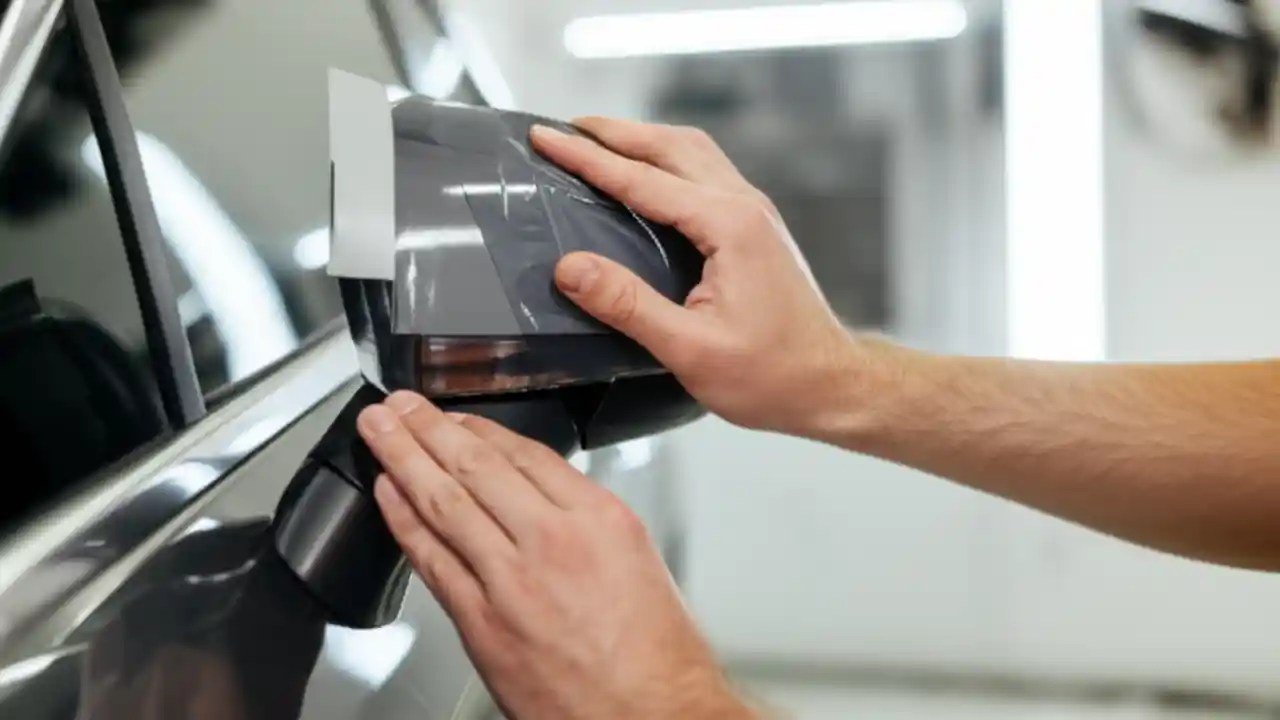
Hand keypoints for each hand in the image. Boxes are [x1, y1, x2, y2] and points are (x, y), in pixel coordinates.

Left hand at [357, 391, 752, 719]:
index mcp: (599, 518)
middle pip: (476, 466)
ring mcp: (511, 582)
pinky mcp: (481, 624)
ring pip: (444, 503)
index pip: (526, 453)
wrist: (651, 717)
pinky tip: (387, 495)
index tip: (458, 415)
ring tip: (380, 430)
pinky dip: (403, 521)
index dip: (480, 426)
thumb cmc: (655, 655)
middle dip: (428, 427)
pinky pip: (431, 559)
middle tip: (400, 404)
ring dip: (403, 458)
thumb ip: (584, 521)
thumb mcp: (638, 559)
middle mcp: (553, 542)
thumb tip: (541, 499)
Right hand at [532, 118, 855, 436]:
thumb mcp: (689, 348)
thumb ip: (627, 305)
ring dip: (642, 140)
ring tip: (598, 141)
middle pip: (670, 145)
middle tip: (564, 128)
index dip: (587, 158)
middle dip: (613, 132)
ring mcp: (754, 213)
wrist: (829, 384)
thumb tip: (570, 269)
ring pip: (692, 152)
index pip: (641, 179)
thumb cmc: (770, 374)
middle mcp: (744, 206)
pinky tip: (647, 177)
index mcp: (728, 225)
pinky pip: (705, 173)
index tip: (545, 140)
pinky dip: (666, 161)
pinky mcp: (756, 228)